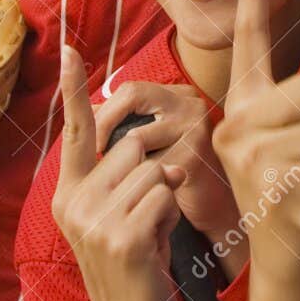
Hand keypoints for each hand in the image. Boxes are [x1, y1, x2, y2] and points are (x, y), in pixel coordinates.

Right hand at [52, 48, 182, 300]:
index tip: (66, 48)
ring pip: (153, 169)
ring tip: (153, 232)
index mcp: (66, 194)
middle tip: (149, 216)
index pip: (73, 130)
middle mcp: (71, 204)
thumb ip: (120, 179)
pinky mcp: (122, 238)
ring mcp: (93, 222)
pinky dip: (173, 215)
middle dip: (155, 171)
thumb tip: (148, 143)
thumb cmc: (136, 266)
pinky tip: (159, 246)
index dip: (74, 88)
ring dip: (167, 196)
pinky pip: (165, 195)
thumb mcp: (116, 218)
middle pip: (133, 146)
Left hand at [93, 77, 235, 244]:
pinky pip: (147, 167)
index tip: (86, 128)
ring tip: (120, 182)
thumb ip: (120, 125)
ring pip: (135, 135)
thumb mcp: (147, 144)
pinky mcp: (194, 154)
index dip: (103, 109)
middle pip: (131, 94)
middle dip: (103, 123)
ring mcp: (195, 125)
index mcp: (177, 95)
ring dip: (121, 163)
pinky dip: (137, 184)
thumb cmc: (174, 176)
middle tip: (93, 153)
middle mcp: (189, 102)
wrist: (213, 211)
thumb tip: (85, 109)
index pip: (129, 89)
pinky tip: (140, 198)